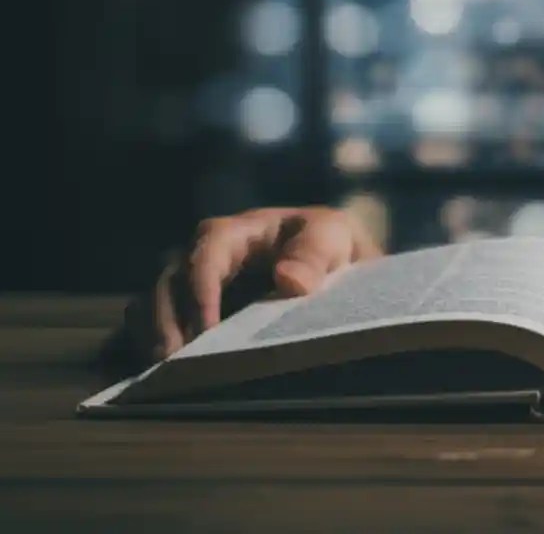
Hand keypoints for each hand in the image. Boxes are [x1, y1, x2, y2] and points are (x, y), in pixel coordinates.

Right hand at [121, 207, 381, 363]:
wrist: (328, 255)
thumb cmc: (325, 241)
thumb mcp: (330, 237)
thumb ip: (313, 256)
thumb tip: (288, 281)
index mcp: (234, 232)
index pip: (205, 256)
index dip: (200, 291)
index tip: (207, 330)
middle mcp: (202, 253)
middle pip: (168, 281)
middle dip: (167, 320)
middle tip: (176, 361)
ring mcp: (191, 280)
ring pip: (152, 300)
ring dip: (153, 334)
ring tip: (166, 371)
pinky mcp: (188, 305)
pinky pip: (153, 319)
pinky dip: (152, 341)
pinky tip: (164, 372)